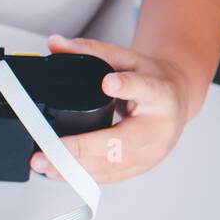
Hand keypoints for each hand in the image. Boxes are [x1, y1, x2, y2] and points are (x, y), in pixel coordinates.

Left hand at [31, 35, 197, 183]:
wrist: (176, 101)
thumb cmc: (153, 80)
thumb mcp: (126, 58)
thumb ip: (90, 50)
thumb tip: (55, 42)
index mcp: (161, 94)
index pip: (146, 89)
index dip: (127, 87)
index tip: (108, 83)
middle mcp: (159, 128)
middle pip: (121, 141)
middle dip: (81, 148)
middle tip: (50, 147)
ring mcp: (151, 153)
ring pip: (112, 165)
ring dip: (73, 167)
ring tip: (43, 163)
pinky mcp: (140, 167)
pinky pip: (109, 176)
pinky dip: (81, 175)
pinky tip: (57, 172)